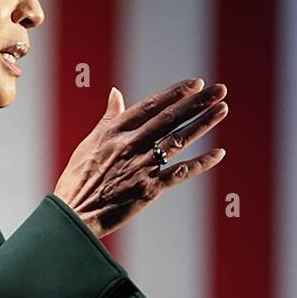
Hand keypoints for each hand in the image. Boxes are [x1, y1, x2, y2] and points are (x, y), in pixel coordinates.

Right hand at [53, 78, 228, 238]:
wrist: (74, 214)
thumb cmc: (78, 179)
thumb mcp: (90, 142)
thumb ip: (109, 118)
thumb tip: (116, 93)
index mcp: (116, 131)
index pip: (151, 106)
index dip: (175, 93)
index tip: (195, 83)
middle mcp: (132, 145)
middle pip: (170, 119)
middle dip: (197, 103)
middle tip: (220, 89)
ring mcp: (142, 166)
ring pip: (178, 140)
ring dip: (203, 124)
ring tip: (222, 110)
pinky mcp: (149, 189)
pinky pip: (180, 173)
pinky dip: (200, 163)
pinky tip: (219, 153)